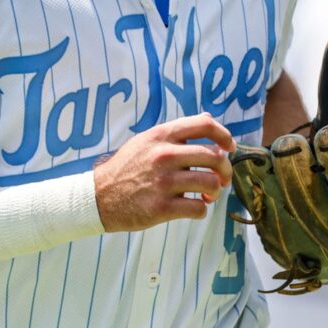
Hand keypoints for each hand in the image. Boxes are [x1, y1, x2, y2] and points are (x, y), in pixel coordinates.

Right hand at [94, 113, 235, 232]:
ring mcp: (163, 182)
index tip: (228, 147)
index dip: (224, 135)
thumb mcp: (145, 141)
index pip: (204, 125)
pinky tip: (192, 207)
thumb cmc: (125, 168)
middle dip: (225, 170)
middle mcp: (164, 156)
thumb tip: (207, 118)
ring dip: (215, 191)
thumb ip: (175, 132)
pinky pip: (198, 209)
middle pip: (214, 156)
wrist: (99, 197)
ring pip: (210, 183)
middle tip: (221, 178)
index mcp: (160, 136)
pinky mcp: (162, 207)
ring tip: (207, 195)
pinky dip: (201, 210)